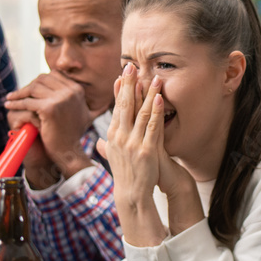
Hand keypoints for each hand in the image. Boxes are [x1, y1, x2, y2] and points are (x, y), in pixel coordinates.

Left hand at [5, 72, 94, 183]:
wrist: (68, 152)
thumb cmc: (70, 133)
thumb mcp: (78, 110)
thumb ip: (71, 95)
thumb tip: (62, 73)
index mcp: (77, 89)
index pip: (53, 75)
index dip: (39, 81)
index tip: (30, 88)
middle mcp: (71, 92)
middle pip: (42, 79)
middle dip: (28, 86)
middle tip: (17, 94)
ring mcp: (61, 99)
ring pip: (33, 88)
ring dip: (19, 93)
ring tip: (10, 98)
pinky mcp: (50, 108)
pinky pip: (27, 102)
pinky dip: (16, 103)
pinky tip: (8, 105)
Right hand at [103, 64, 164, 200]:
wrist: (132, 195)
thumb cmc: (126, 175)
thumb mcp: (114, 157)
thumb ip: (108, 145)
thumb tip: (100, 141)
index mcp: (113, 135)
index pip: (117, 107)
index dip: (120, 89)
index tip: (123, 73)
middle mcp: (121, 137)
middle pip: (125, 105)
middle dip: (129, 84)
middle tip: (131, 65)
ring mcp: (133, 143)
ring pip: (140, 112)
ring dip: (147, 93)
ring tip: (152, 77)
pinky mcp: (147, 150)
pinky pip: (152, 126)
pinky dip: (156, 111)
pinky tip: (159, 98)